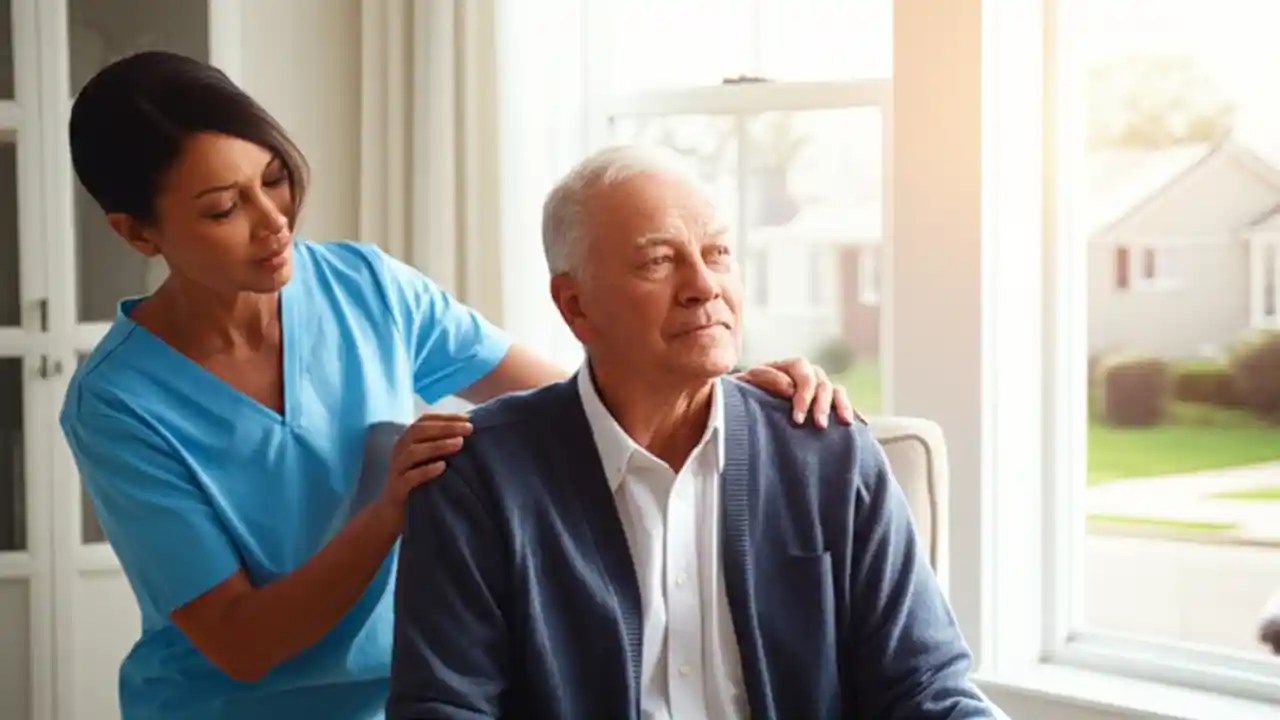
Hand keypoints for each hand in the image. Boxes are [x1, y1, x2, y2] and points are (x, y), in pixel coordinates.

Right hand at [376, 412, 472, 525]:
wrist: (391, 513)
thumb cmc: (416, 483)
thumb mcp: (426, 460)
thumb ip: (439, 445)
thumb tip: (467, 432)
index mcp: (407, 440)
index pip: (424, 421)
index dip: (445, 417)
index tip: (467, 418)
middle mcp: (399, 451)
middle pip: (419, 431)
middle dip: (445, 428)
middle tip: (469, 429)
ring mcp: (396, 469)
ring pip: (413, 452)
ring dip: (438, 446)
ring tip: (459, 444)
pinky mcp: (397, 489)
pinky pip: (410, 477)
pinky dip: (426, 470)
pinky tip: (442, 467)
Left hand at [735, 357, 863, 427]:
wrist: (749, 402)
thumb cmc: (747, 391)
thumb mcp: (749, 382)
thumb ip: (766, 379)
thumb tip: (790, 387)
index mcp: (791, 366)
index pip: (804, 374)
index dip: (804, 395)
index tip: (797, 419)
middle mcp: (809, 374)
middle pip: (823, 384)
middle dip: (822, 406)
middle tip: (819, 426)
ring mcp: (820, 387)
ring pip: (837, 391)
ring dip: (842, 406)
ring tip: (845, 423)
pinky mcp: (827, 403)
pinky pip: (843, 403)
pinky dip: (852, 411)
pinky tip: (860, 424)